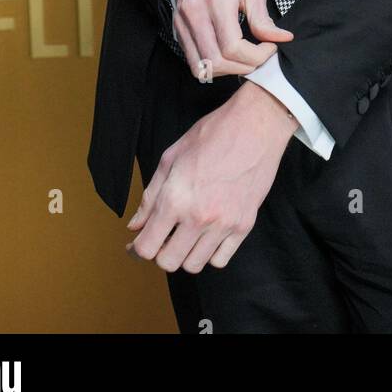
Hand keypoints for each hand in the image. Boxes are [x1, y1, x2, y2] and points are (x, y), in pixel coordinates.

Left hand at [125, 80, 297, 271]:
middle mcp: (199, 217)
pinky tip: (207, 235)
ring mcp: (224, 224)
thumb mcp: (171, 157)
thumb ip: (150, 196)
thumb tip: (136, 225)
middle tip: (163, 237)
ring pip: (194, 265)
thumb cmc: (213, 134)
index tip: (137, 243)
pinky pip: (220, 260)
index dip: (136, 248)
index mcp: (176, 198)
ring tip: (186, 235)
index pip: (147, 247)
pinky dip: (210, 253)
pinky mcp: (244, 225)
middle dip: (159, 253)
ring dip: (184, 254)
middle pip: (168, 262)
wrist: (256, 126)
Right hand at [170, 0, 293, 79]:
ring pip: (201, 67)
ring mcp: (183, 22)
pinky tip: (226, 53)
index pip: (233, 47)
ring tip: (243, 58)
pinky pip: (193, 58)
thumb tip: (279, 38)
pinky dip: (211, 63)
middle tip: (259, 56)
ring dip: (226, 70)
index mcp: (216, 0)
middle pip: (217, 62)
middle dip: (243, 67)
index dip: (256, 55)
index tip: (269, 48)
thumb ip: (263, 17)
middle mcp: (195, 14)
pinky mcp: (178, 27)